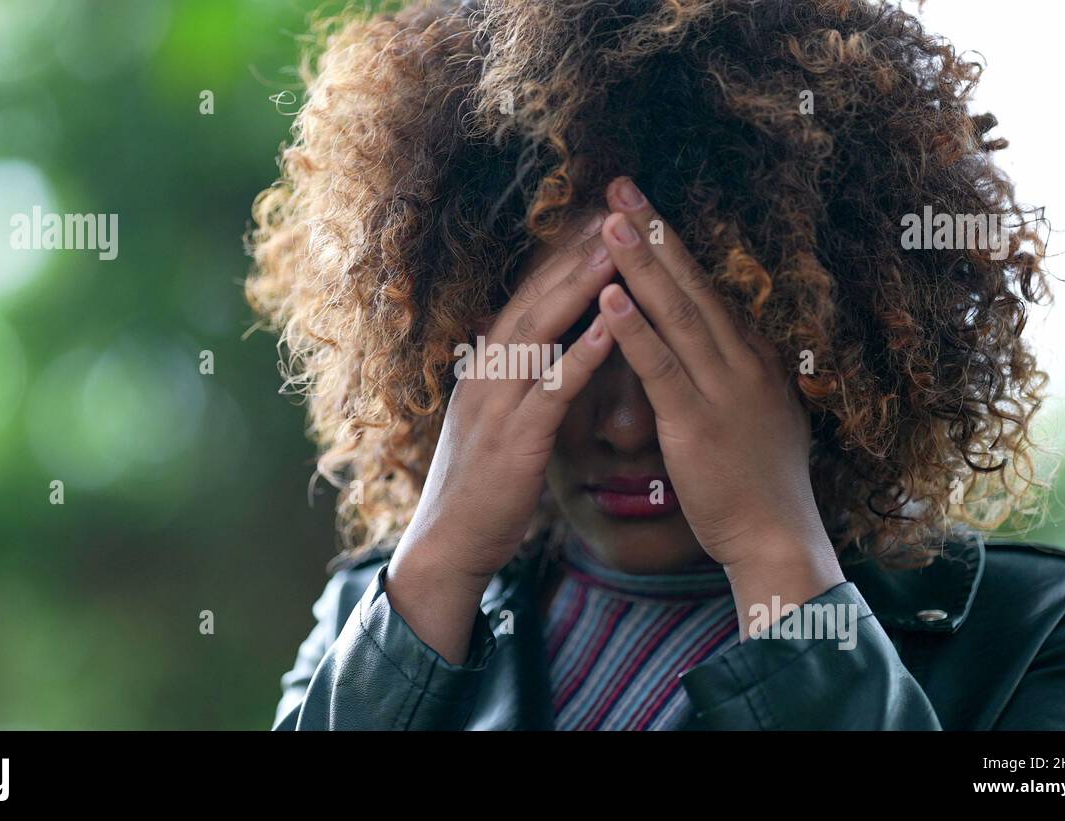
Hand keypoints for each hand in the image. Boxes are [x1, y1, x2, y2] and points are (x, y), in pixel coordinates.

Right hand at [386, 214, 617, 660]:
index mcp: (483, 367)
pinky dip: (580, 354)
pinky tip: (612, 328)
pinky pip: (550, 389)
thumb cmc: (481, 488)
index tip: (595, 217)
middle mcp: (484, 374)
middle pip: (532, 299)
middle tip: (612, 212)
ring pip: (538, 331)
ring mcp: (494, 405)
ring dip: (579, 288)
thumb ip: (514, 381)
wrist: (447, 546)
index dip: (560, 256)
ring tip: (617, 249)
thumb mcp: (493, 422)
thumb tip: (534, 347)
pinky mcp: (513, 441)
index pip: (525, 297)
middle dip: (572, 254)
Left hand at [594, 177, 843, 620]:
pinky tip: (610, 296)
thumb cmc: (763, 484)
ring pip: (676, 313)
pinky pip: (661, 366)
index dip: (671, 244)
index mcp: (751, 356)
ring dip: (640, 264)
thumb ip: (740, 375)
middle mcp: (741, 360)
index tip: (641, 206)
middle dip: (652, 231)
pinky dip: (635, 328)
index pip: (706, 288)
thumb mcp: (761, 414)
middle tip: (619, 185)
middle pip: (692, 283)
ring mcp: (721, 388)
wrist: (779, 537)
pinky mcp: (696, 422)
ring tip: (608, 221)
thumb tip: (728, 347)